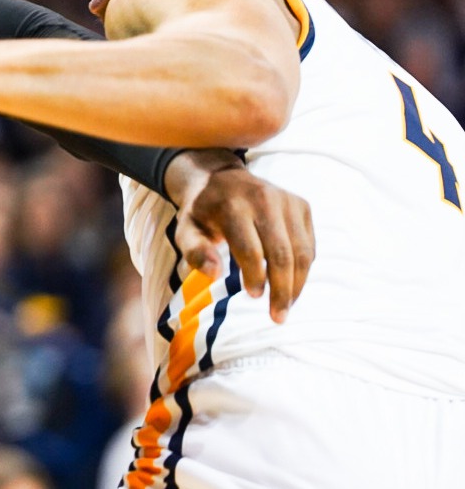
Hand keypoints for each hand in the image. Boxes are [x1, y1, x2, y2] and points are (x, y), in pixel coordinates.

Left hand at [166, 153, 314, 323]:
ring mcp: (287, 201)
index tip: (253, 296)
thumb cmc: (202, 213)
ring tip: (286, 306)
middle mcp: (265, 199)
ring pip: (302, 251)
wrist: (221, 178)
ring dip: (297, 284)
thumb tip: (214, 274)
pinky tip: (292, 285)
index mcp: (233, 206)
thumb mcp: (186, 229)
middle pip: (282, 254)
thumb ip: (194, 251)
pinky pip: (308, 244)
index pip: (251, 249)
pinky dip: (303, 268)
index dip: (255, 277)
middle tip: (277, 316)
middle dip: (282, 289)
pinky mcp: (301, 205)